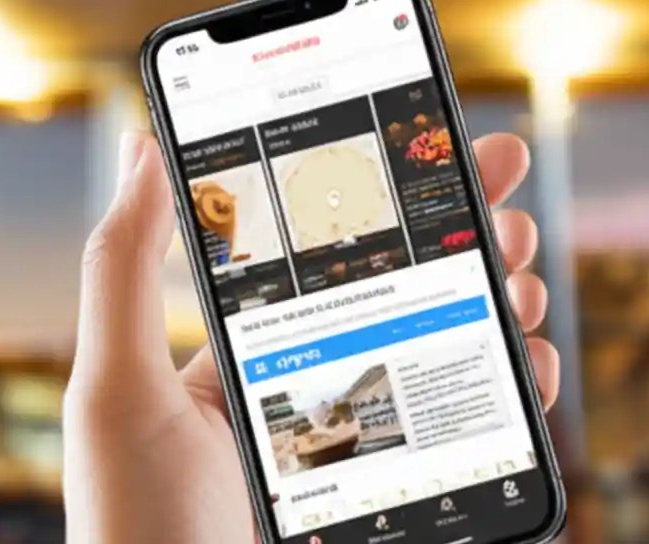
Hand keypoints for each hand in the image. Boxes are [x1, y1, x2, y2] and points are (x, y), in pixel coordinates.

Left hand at [63, 132, 558, 543]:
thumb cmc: (139, 529)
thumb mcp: (119, 391)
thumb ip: (126, 270)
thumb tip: (143, 150)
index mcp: (256, 352)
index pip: (334, 254)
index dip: (393, 195)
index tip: (438, 144)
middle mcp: (320, 386)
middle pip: (412, 289)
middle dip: (466, 231)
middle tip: (505, 194)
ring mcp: (368, 440)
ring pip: (454, 348)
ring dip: (501, 299)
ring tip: (520, 277)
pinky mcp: (406, 485)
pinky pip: (474, 426)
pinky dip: (516, 386)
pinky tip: (529, 363)